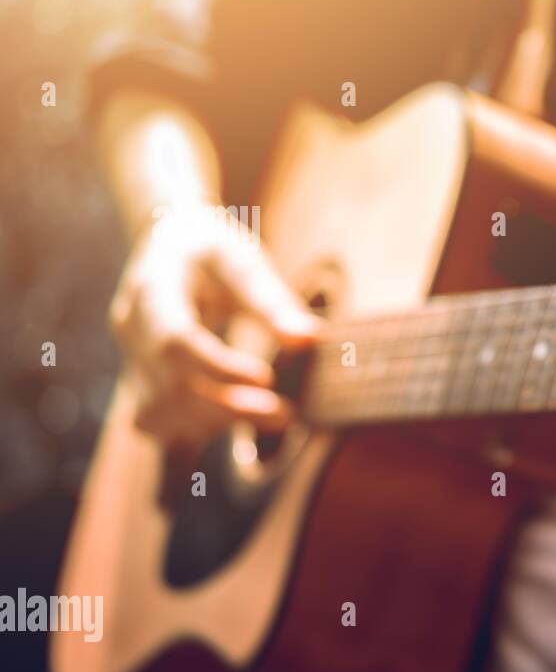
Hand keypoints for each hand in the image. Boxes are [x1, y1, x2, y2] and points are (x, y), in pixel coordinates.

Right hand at [109, 203, 317, 443]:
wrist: (166, 241)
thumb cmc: (211, 247)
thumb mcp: (243, 259)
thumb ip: (273, 300)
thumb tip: (310, 340)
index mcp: (153, 287)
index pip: (174, 340)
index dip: (219, 368)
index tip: (268, 379)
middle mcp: (130, 326)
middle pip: (168, 385)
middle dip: (227, 406)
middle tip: (284, 413)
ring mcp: (128, 355)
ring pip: (157, 412)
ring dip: (215, 424)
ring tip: (273, 416)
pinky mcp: (137, 376)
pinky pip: (153, 420)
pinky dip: (194, 429)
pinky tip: (238, 418)